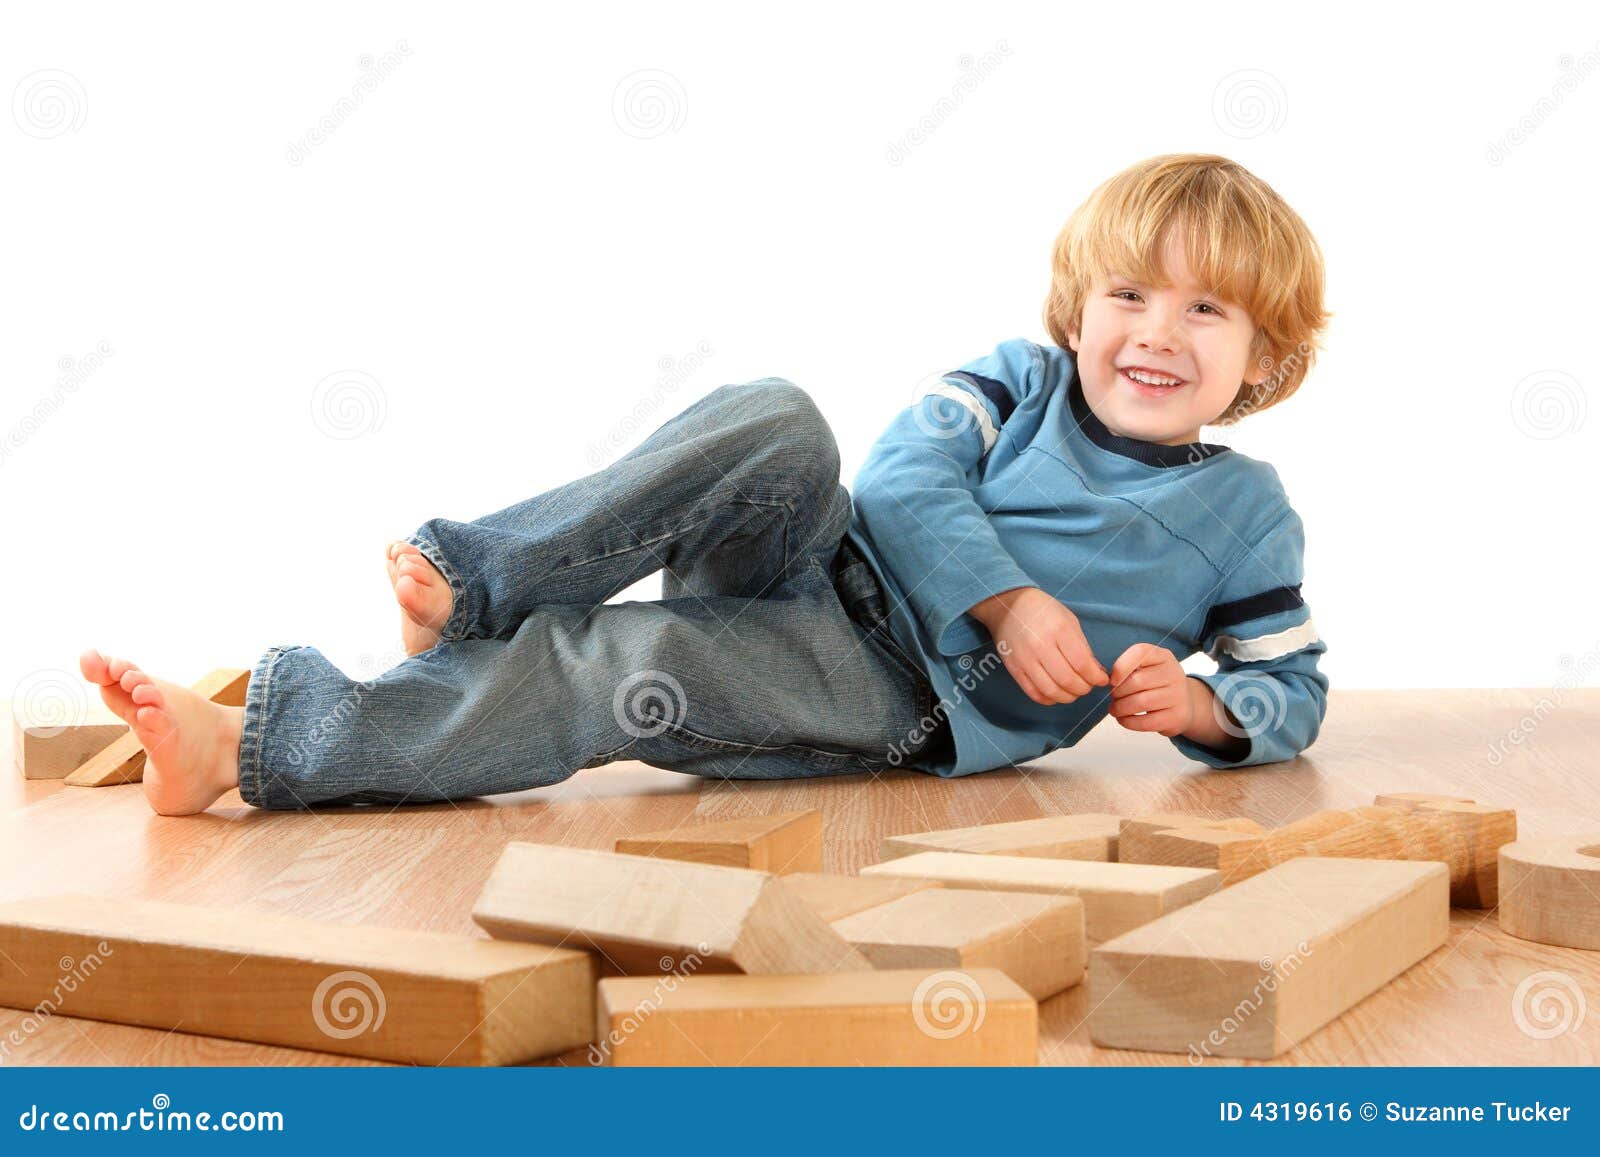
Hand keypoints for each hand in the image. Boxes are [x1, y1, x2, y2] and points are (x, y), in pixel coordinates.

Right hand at [969, 587, 1108, 705]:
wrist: (1008, 606)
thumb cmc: (1043, 611)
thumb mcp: (1069, 621)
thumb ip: (1083, 648)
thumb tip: (1096, 673)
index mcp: (1058, 630)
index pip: (1082, 664)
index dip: (1096, 677)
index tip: (1102, 679)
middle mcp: (1040, 646)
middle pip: (1067, 680)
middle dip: (1084, 689)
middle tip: (1088, 686)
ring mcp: (1025, 659)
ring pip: (1051, 691)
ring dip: (1068, 697)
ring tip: (1074, 691)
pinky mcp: (1014, 669)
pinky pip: (1034, 693)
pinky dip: (1049, 699)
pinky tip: (1057, 694)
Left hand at [1107, 643, 1194, 736]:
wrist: (1185, 703)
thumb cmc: (1157, 684)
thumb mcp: (1148, 668)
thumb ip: (1129, 668)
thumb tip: (1107, 680)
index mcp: (1163, 656)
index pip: (1140, 652)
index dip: (1120, 666)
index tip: (1111, 680)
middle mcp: (1173, 673)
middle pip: (1136, 681)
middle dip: (1117, 692)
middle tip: (1113, 697)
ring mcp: (1178, 695)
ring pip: (1140, 702)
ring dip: (1120, 708)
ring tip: (1115, 709)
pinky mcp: (1177, 716)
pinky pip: (1146, 722)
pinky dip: (1129, 722)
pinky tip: (1124, 719)